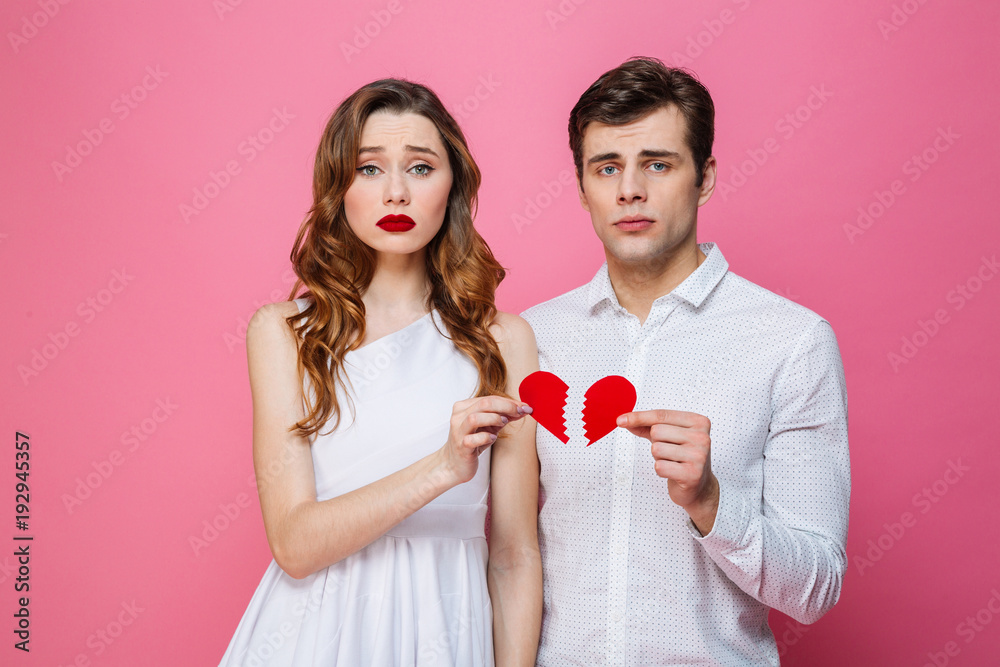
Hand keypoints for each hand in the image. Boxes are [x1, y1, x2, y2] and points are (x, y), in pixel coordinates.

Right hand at [442, 396, 530, 484]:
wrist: (453, 464)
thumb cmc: (472, 443)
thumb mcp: (489, 426)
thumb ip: (503, 416)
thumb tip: (523, 409)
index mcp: (464, 407)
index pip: (489, 398)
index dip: (509, 401)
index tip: (524, 406)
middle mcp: (459, 417)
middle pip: (484, 404)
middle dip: (506, 406)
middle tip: (520, 412)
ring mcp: (459, 431)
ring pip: (475, 418)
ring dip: (494, 419)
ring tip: (503, 423)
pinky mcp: (461, 446)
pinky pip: (473, 439)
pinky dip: (486, 437)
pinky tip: (492, 438)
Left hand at [617, 409, 719, 533]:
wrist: (699, 487)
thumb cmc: (682, 457)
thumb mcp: (668, 436)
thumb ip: (647, 426)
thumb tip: (624, 420)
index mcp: (698, 421)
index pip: (661, 415)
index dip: (639, 417)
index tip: (621, 420)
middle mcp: (702, 437)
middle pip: (656, 431)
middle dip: (656, 442)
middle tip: (671, 452)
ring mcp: (699, 456)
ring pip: (656, 449)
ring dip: (658, 457)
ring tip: (673, 462)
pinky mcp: (692, 474)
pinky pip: (659, 467)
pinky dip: (661, 470)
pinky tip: (673, 472)